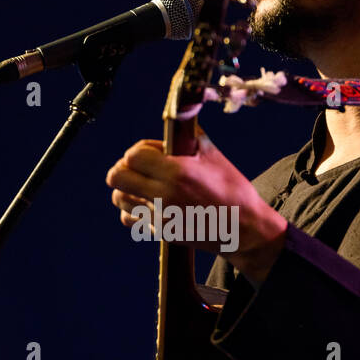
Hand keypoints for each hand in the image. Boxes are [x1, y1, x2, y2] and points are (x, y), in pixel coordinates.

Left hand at [105, 128, 287, 281]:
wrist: (244, 230)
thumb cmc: (233, 190)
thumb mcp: (213, 156)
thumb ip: (187, 139)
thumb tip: (173, 126)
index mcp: (177, 172)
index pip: (132, 156)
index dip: (139, 150)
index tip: (152, 153)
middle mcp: (164, 195)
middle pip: (116, 177)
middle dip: (124, 168)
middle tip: (139, 168)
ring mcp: (160, 216)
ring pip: (119, 198)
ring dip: (127, 188)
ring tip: (144, 186)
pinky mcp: (161, 232)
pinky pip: (129, 218)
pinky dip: (133, 210)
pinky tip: (148, 204)